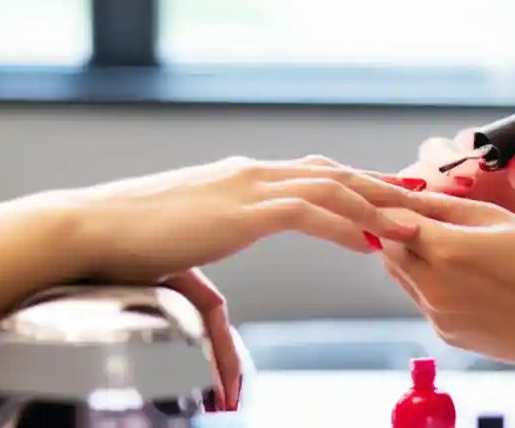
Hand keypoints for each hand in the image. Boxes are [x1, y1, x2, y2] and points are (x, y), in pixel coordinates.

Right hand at [56, 155, 421, 409]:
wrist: (87, 231)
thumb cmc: (127, 247)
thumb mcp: (185, 263)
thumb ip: (213, 291)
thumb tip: (223, 340)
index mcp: (242, 179)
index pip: (315, 175)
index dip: (359, 185)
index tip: (395, 197)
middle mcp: (252, 173)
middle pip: (335, 175)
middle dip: (384, 189)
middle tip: (427, 204)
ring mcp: (246, 186)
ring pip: (331, 188)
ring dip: (377, 206)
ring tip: (416, 226)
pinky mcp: (240, 209)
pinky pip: (306, 212)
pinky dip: (345, 225)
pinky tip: (371, 240)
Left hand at [377, 192, 514, 365]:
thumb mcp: (497, 218)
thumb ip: (443, 209)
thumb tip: (405, 199)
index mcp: (446, 250)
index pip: (392, 221)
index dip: (390, 207)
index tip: (392, 198)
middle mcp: (435, 288)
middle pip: (391, 252)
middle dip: (400, 232)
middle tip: (425, 217)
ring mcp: (441, 318)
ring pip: (406, 279)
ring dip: (416, 259)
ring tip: (455, 247)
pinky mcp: (451, 337)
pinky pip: (428, 303)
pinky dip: (435, 286)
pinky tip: (473, 278)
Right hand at [400, 129, 514, 251]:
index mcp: (493, 165)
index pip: (461, 144)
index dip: (457, 152)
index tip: (469, 168)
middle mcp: (468, 180)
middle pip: (428, 160)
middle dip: (430, 171)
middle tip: (446, 192)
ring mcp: (452, 206)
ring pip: (414, 189)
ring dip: (416, 197)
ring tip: (432, 216)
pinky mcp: (442, 233)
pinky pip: (417, 223)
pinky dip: (412, 224)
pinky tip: (420, 236)